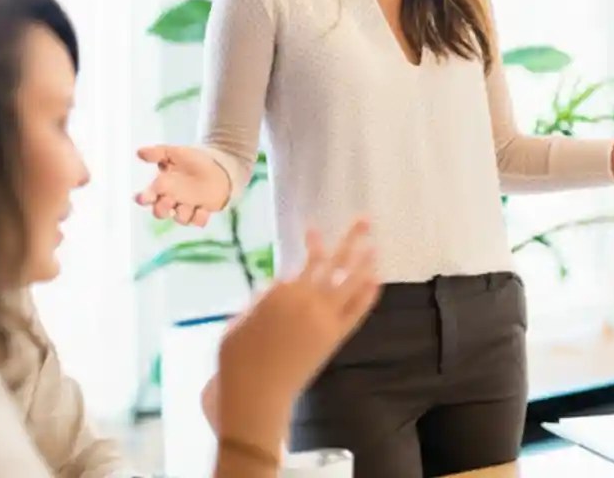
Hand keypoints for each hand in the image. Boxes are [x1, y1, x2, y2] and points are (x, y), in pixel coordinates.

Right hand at [134, 144, 231, 224]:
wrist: (219, 166)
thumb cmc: (194, 161)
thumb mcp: (176, 153)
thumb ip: (158, 153)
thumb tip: (139, 152)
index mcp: (162, 186)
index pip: (147, 197)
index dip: (144, 199)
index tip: (147, 196)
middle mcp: (172, 200)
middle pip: (159, 212)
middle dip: (163, 208)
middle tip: (171, 199)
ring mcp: (187, 208)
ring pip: (179, 218)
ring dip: (183, 212)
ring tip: (192, 203)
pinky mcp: (201, 213)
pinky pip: (197, 222)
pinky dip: (200, 217)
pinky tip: (204, 207)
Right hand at [214, 219, 380, 454]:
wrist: (256, 394)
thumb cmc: (236, 356)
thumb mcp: (239, 318)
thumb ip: (261, 299)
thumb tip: (276, 288)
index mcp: (281, 291)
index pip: (305, 261)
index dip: (313, 243)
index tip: (313, 231)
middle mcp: (308, 299)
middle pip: (334, 262)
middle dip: (351, 239)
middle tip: (365, 220)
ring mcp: (325, 319)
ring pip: (351, 283)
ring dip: (364, 262)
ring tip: (375, 244)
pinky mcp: (334, 338)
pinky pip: (357, 311)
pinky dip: (368, 294)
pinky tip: (376, 280)